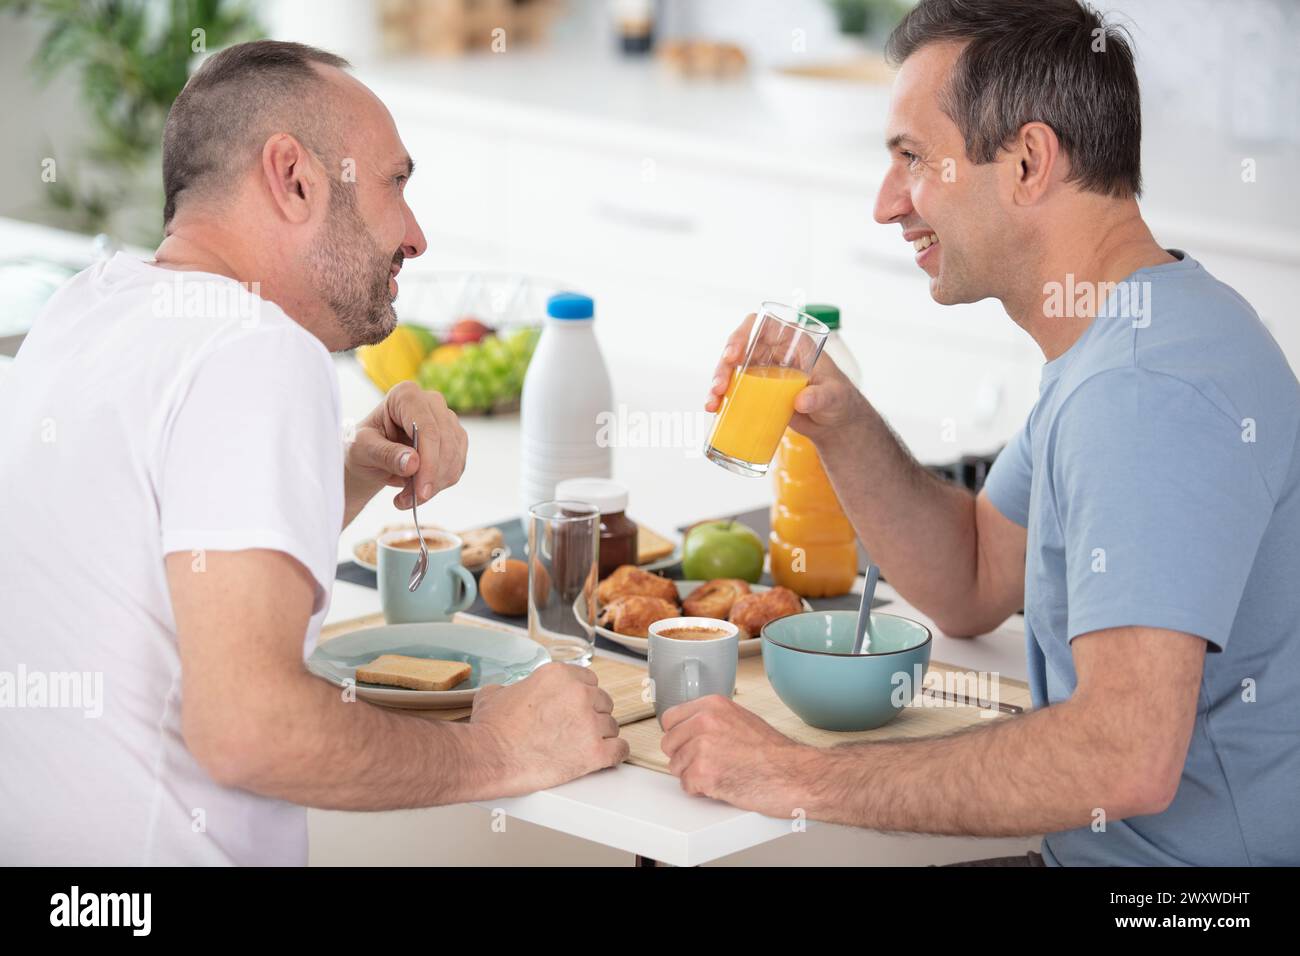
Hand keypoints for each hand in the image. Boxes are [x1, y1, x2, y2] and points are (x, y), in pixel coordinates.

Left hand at [346, 380, 468, 510]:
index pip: (428, 429)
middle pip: (445, 444)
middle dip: (430, 478)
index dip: (429, 463)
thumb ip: (386, 454)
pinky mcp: (455, 439)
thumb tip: (413, 463)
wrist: (368, 455)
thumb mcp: (363, 450)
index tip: (421, 491)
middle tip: (407, 501)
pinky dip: (440, 484)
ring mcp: (447, 419)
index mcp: (405, 395)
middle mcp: (431, 402)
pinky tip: (418, 490)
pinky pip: (457, 466)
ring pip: (454, 457)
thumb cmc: (361, 446)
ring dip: (434, 485)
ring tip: (406, 498)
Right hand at [469, 662, 629, 794]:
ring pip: (611, 726)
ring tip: (582, 746)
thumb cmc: (490, 729)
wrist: (489, 757)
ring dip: (601, 736)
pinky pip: (619, 750)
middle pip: (603, 702)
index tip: (576, 708)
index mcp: (559, 675)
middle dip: (592, 715)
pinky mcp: (594, 752)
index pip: (589, 680)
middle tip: (576, 730)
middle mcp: (579, 694)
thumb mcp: (496, 693)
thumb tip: (511, 693)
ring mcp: (589, 723)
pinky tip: (606, 757)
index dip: (582, 696)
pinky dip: (614, 755)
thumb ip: (514, 688)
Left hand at [660, 695, 814, 816]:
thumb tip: (690, 729)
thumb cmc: (774, 752)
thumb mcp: (740, 719)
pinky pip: (686, 785)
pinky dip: (701, 790)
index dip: (679, 735)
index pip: (670, 719)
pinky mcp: (703, 773)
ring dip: (693, 775)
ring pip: (675, 766)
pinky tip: (722, 784)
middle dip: (684, 757)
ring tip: (720, 773)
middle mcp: (703, 722)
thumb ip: (712, 720)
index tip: (688, 743)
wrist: (792, 774)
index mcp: (712, 706)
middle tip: (708, 763)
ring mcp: (702, 747)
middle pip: (668, 744)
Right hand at [704, 314, 864, 442]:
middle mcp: (773, 354)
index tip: (733, 355)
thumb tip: (801, 401)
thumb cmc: (840, 400)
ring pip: (731, 370)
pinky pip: (733, 390)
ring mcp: (762, 374)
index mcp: (792, 343)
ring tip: (713, 403)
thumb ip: (821, 396)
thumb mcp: (835, 396)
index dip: (742, 335)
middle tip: (720, 387)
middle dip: (724, 366)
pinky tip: (714, 409)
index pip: (761, 327)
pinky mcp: (756, 393)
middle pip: (739, 349)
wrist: (835, 423)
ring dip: (718, 383)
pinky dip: (721, 399)